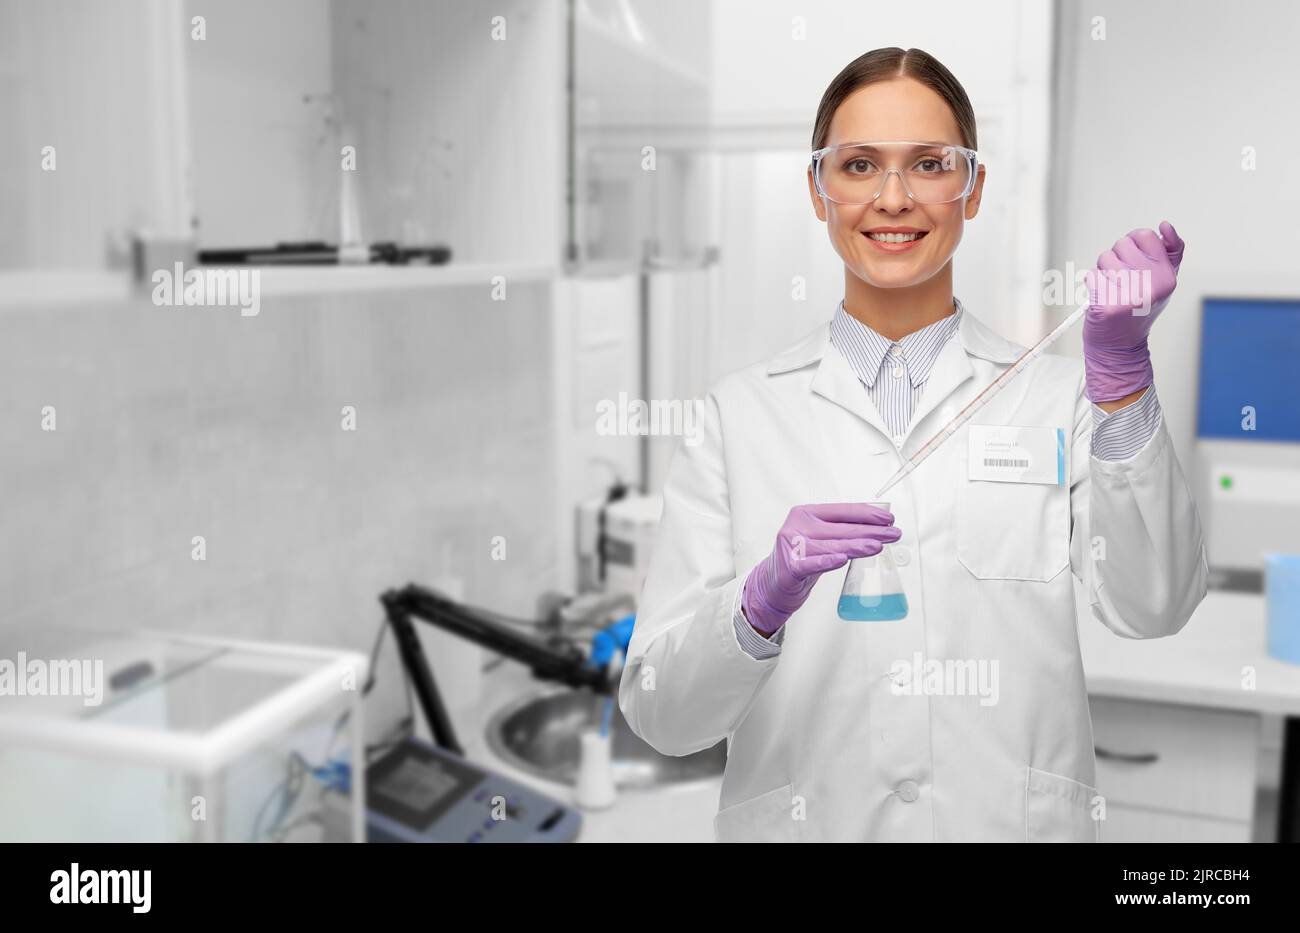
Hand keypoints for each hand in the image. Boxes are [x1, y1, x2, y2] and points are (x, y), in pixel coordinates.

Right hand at [741, 502, 900, 635]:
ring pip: (832, 545)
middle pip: (841, 528)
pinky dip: (828, 561)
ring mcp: (792, 546)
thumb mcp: (818, 538)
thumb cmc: (801, 558)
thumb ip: (840, 531)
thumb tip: (876, 526)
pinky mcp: (790, 567)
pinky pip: (812, 564)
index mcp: (805, 513)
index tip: (888, 519)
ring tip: (877, 546)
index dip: (867, 514)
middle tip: (893, 534)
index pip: (841, 511)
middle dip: (870, 531)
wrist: (774, 582)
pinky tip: (842, 560)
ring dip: (857, 546)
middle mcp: (797, 526)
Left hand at [1082, 220, 1183, 401]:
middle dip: (1116, 258)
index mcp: (1167, 275)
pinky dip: (1092, 285)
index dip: (1133, 245)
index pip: (1144, 235)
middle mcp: (1152, 284)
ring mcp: (1130, 295)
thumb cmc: (1139, 309)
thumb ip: (1170, 252)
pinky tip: (1102, 299)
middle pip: (1121, 244)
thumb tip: (1165, 225)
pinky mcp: (1108, 306)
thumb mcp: (1162, 280)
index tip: (1133, 262)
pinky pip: (1091, 276)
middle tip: (1122, 282)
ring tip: (1112, 291)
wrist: (1120, 347)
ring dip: (1103, 272)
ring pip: (1104, 259)